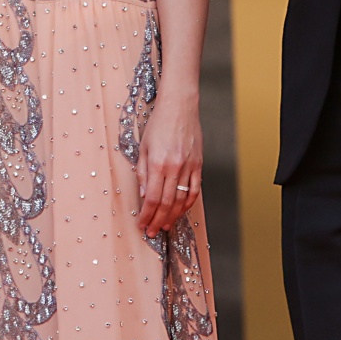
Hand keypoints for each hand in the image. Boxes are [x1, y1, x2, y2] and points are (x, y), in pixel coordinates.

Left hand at [137, 94, 201, 235]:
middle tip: (152, 232)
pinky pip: (195, 190)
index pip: (151, 197)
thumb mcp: (142, 147)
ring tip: (165, 226)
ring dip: (173, 216)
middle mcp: (174, 168)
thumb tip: (142, 194)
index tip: (142, 224)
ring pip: (181, 199)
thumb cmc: (158, 124)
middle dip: (158, 220)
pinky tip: (181, 211)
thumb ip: (142, 172)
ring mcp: (189, 167)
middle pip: (166, 203)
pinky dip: (188, 203)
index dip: (147, 214)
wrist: (180, 107)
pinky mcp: (199, 165)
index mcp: (157, 163)